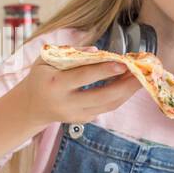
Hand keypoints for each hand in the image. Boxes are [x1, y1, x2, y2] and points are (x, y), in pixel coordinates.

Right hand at [15, 60, 140, 127]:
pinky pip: (106, 108)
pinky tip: (129, 85)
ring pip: (108, 105)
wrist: (32, 105)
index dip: (104, 70)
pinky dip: (120, 96)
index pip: (83, 77)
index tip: (123, 63)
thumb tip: (97, 52)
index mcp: (55, 84)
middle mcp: (66, 103)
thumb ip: (71, 54)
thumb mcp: (47, 59)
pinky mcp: (84, 120)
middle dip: (124, 85)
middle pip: (101, 96)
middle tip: (141, 72)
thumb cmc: (42, 76)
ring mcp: (76, 115)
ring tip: (140, 78)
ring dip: (127, 92)